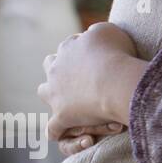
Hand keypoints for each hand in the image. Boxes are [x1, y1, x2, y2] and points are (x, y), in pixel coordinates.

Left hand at [38, 22, 144, 156]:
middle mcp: (56, 69)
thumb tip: (90, 35)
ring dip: (53, 93)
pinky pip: (53, 129)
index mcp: (67, 48)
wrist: (115, 81)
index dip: (84, 51)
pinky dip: (57, 131)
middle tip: (82, 74)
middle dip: (61, 68)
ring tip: (70, 98)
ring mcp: (56, 94)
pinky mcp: (61, 116)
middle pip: (51, 65)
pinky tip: (63, 132)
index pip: (70, 46)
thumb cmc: (116, 54)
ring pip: (45, 91)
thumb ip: (96, 31)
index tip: (99, 56)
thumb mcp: (107, 31)